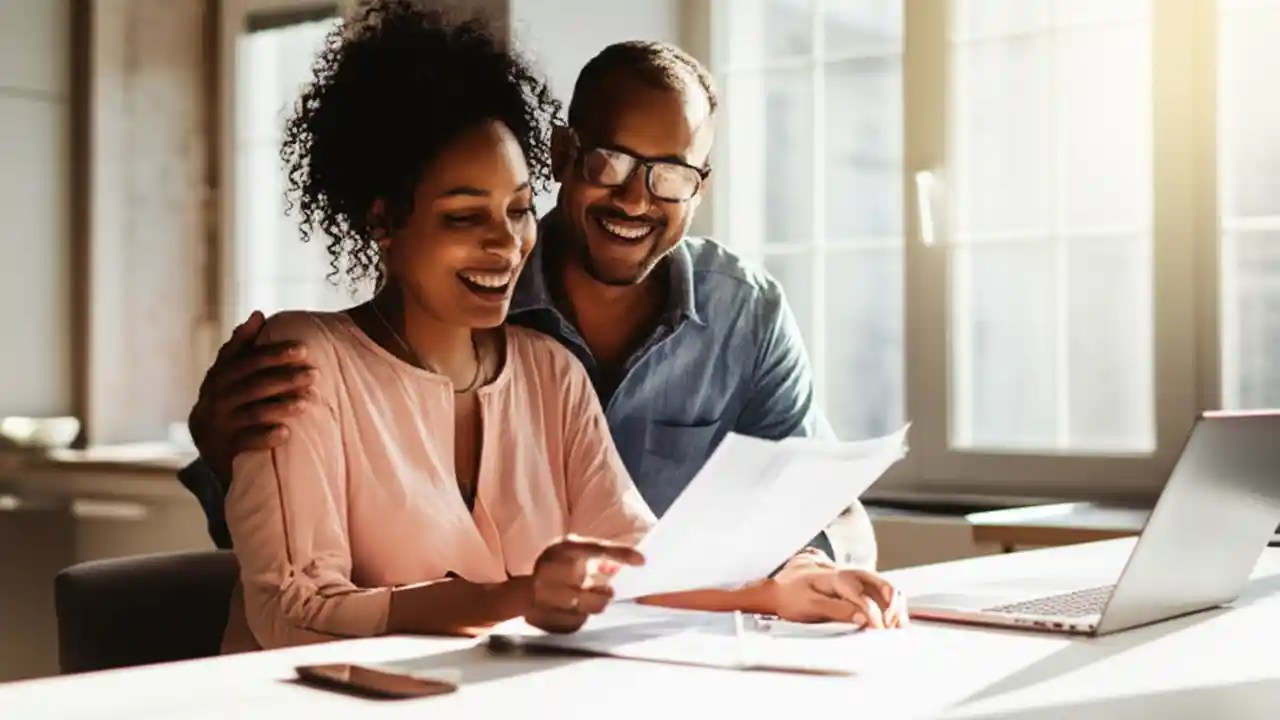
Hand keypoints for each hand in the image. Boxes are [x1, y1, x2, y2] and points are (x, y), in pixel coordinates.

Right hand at [188, 311, 317, 484]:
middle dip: (284, 378)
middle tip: (314, 374)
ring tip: (307, 401)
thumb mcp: (229, 376)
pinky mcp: (223, 451)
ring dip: (281, 406)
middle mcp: (213, 401)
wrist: (212, 450)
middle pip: (251, 385)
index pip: (245, 361)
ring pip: (251, 413)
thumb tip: (257, 314)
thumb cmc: (230, 404)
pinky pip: (245, 443)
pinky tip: (286, 433)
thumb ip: (242, 347)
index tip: (303, 348)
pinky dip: (265, 437)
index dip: (272, 353)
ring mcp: (217, 427)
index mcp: (217, 378)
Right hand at [526, 536, 644, 632]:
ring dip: (595, 605)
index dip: (619, 553)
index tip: (641, 560)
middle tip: (607, 591)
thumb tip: (628, 563)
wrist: (525, 592)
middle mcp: (550, 571)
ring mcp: (544, 597)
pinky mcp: (545, 618)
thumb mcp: (575, 552)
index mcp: (561, 550)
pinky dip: (581, 616)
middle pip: (594, 590)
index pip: (595, 548)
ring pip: (587, 610)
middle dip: (604, 594)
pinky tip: (574, 609)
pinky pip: (576, 623)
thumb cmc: (558, 567)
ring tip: (589, 598)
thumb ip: (601, 556)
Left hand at [768, 560, 907, 628]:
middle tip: (891, 630)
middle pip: (886, 587)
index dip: (874, 616)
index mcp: (840, 578)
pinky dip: (894, 610)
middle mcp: (855, 576)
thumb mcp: (809, 605)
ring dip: (898, 610)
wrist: (786, 585)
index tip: (876, 632)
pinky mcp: (864, 589)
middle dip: (894, 609)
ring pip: (890, 591)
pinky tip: (894, 624)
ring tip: (896, 629)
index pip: (864, 597)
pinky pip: (886, 596)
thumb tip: (862, 619)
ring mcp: (861, 581)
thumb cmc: (795, 595)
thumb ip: (836, 610)